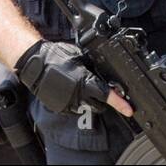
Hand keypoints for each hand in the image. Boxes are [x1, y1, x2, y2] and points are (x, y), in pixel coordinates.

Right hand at [15, 40, 133, 117]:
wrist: (36, 64)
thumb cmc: (57, 56)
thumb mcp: (80, 57)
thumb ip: (92, 66)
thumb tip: (104, 71)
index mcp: (84, 80)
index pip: (107, 95)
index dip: (119, 103)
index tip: (129, 109)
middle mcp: (77, 95)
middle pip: (99, 106)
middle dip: (103, 101)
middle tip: (100, 90)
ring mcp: (68, 103)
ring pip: (86, 107)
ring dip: (88, 100)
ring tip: (79, 86)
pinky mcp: (60, 108)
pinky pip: (74, 108)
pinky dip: (75, 102)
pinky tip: (70, 90)